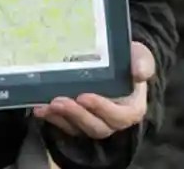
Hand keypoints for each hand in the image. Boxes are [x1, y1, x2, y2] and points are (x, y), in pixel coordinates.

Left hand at [32, 41, 154, 139]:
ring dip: (62, 118)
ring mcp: (94, 121)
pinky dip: (52, 118)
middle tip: (59, 101)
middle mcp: (113, 120)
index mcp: (131, 109)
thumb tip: (140, 72)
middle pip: (96, 127)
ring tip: (47, 104)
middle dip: (76, 115)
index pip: (119, 116)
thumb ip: (142, 62)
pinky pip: (65, 124)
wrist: (116, 60)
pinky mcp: (78, 120)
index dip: (101, 109)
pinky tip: (40, 107)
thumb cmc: (130, 59)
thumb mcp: (140, 55)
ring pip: (78, 128)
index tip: (84, 96)